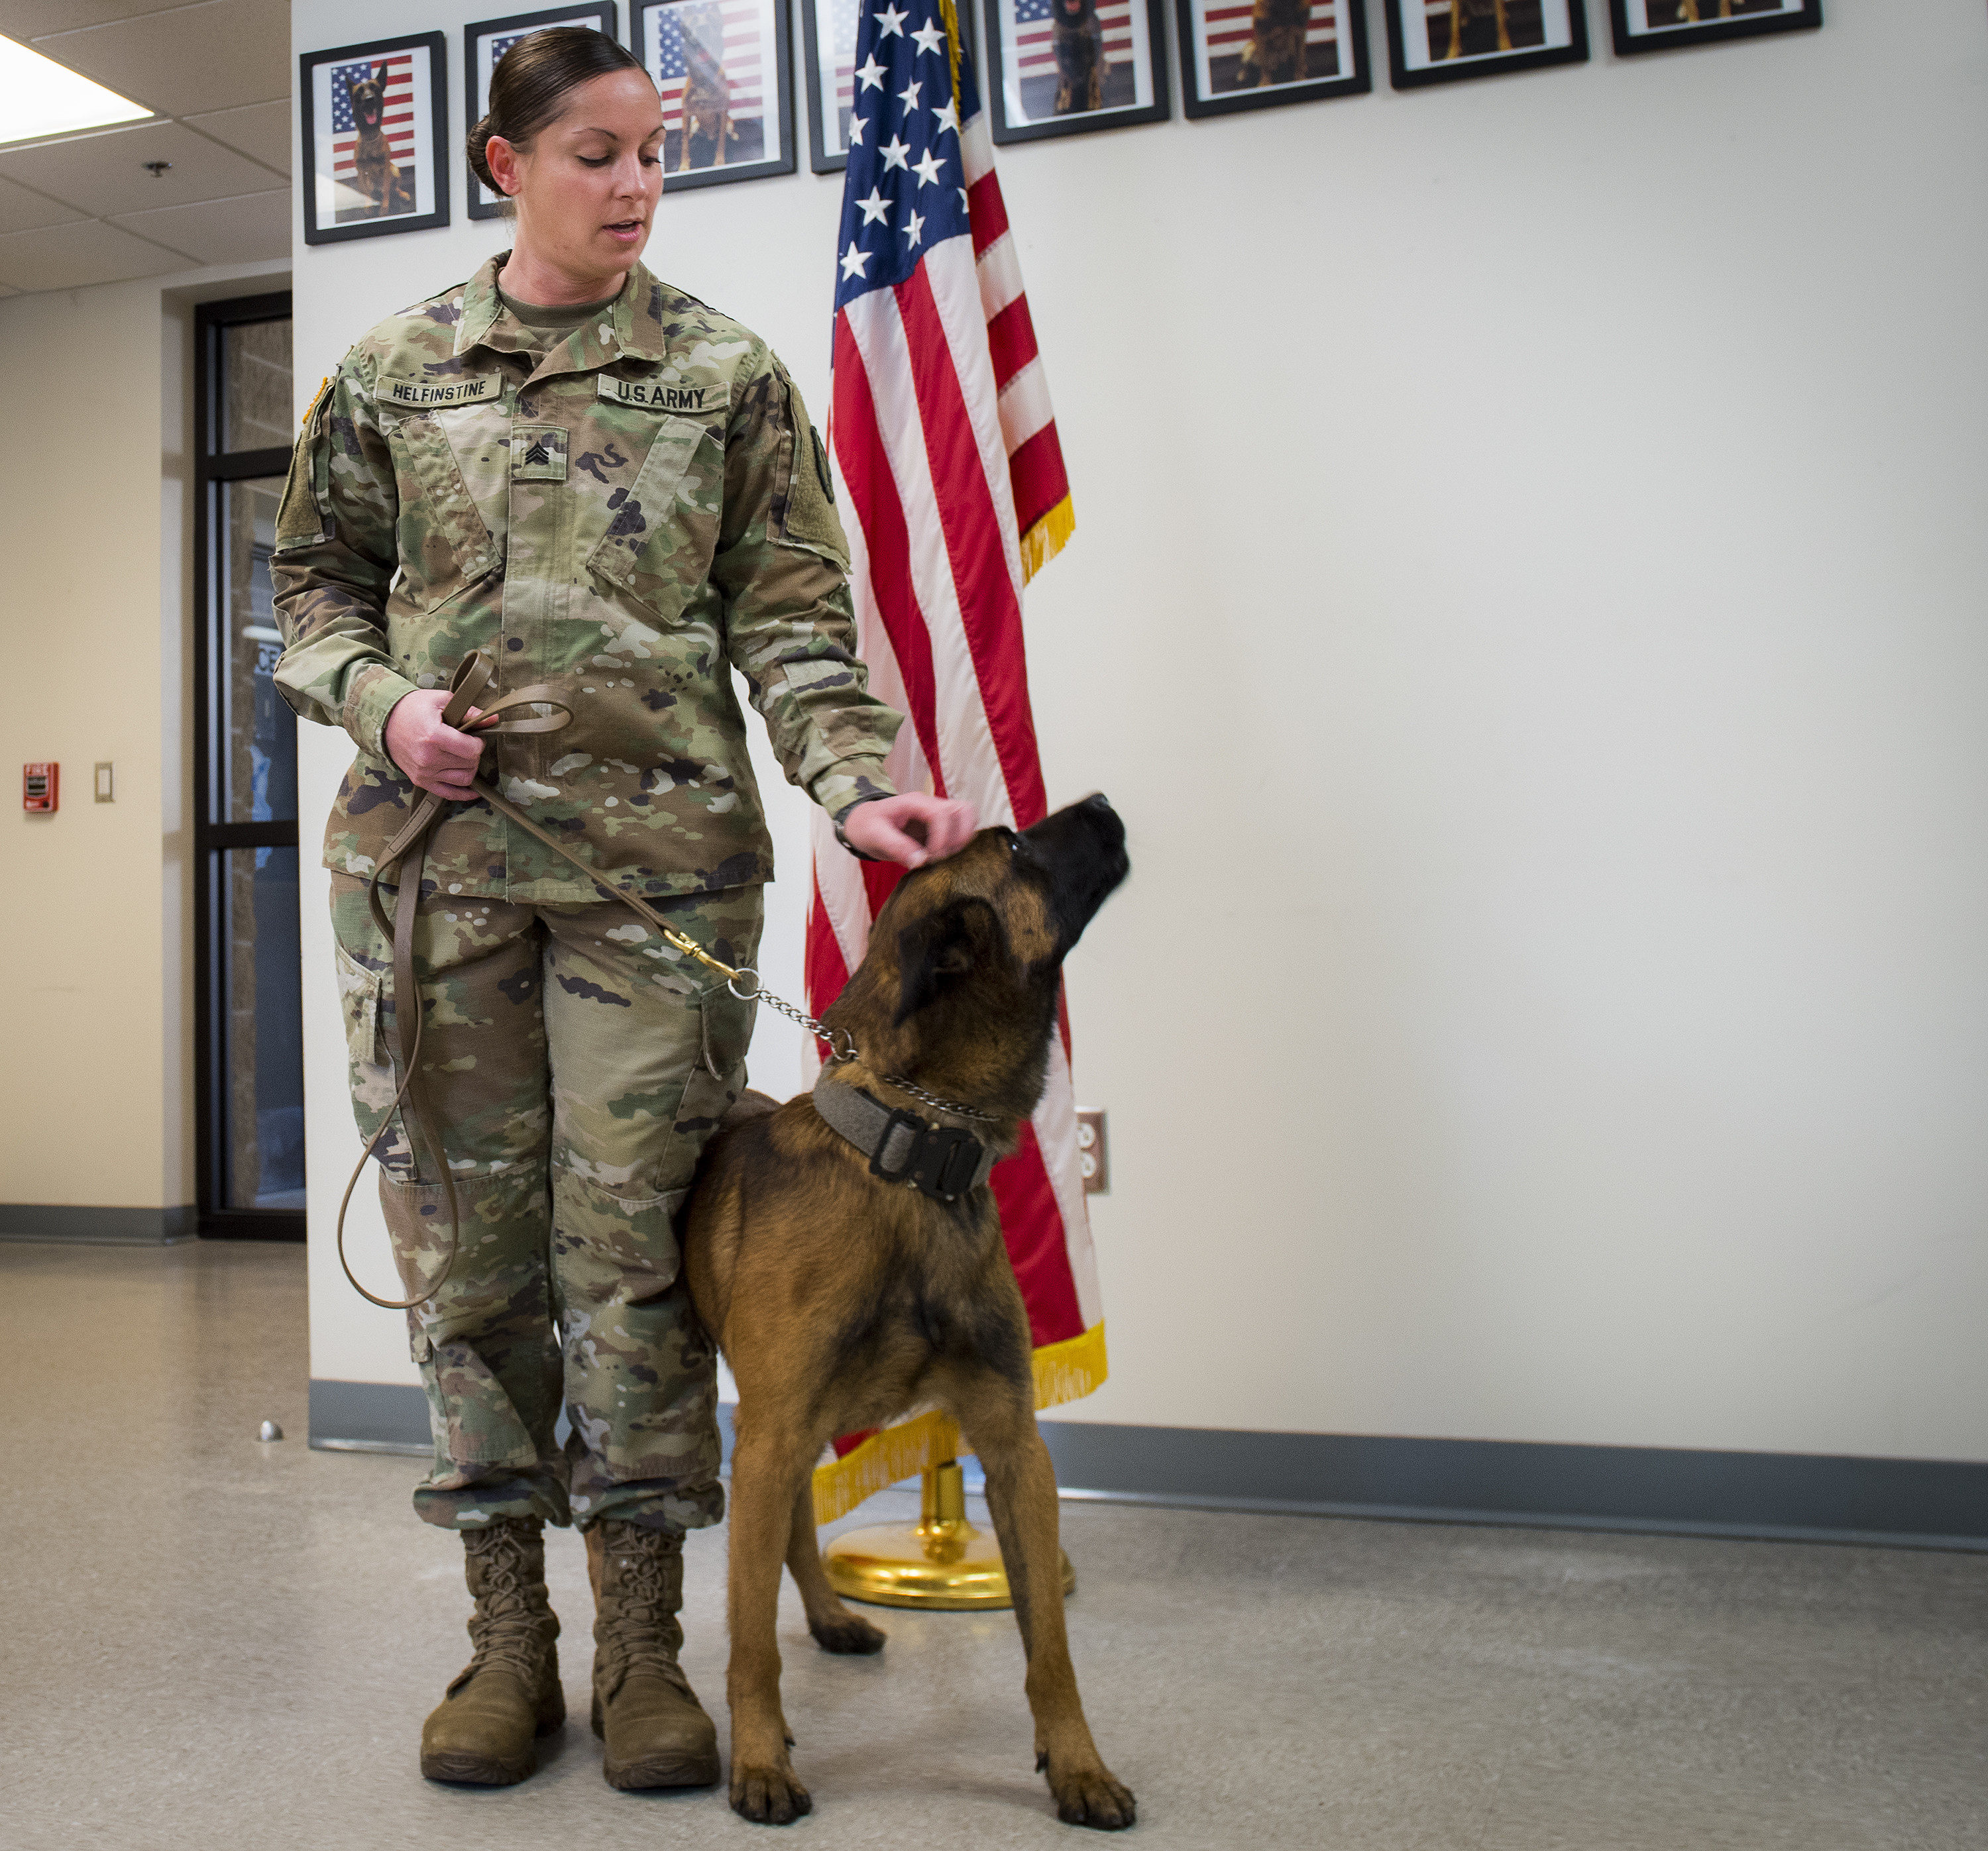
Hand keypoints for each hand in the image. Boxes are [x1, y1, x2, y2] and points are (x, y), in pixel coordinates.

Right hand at [384, 689, 484, 797]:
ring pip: (463, 779)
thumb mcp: (441, 701)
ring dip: (470, 769)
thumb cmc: (413, 708)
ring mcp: (424, 772)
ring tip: (463, 757)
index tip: (473, 736)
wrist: (385, 721)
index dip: (479, 742)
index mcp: (434, 736)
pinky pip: (449, 794)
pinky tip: (473, 790)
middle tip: (467, 744)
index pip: (472, 749)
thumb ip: (469, 712)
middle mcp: (428, 758)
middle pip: (470, 764)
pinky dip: (464, 794)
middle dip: (474, 754)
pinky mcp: (421, 781)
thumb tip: (493, 719)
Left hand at [841, 793, 978, 867]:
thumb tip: (921, 861)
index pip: (942, 813)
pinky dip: (958, 843)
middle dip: (958, 836)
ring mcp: (937, 814)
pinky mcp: (939, 827)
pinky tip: (941, 856)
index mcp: (914, 802)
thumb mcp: (874, 836)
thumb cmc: (866, 826)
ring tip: (944, 856)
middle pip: (963, 809)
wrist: (862, 824)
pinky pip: (960, 829)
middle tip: (942, 856)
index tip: (931, 856)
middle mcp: (930, 805)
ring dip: (962, 838)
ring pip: (967, 816)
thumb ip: (896, 846)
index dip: (943, 837)